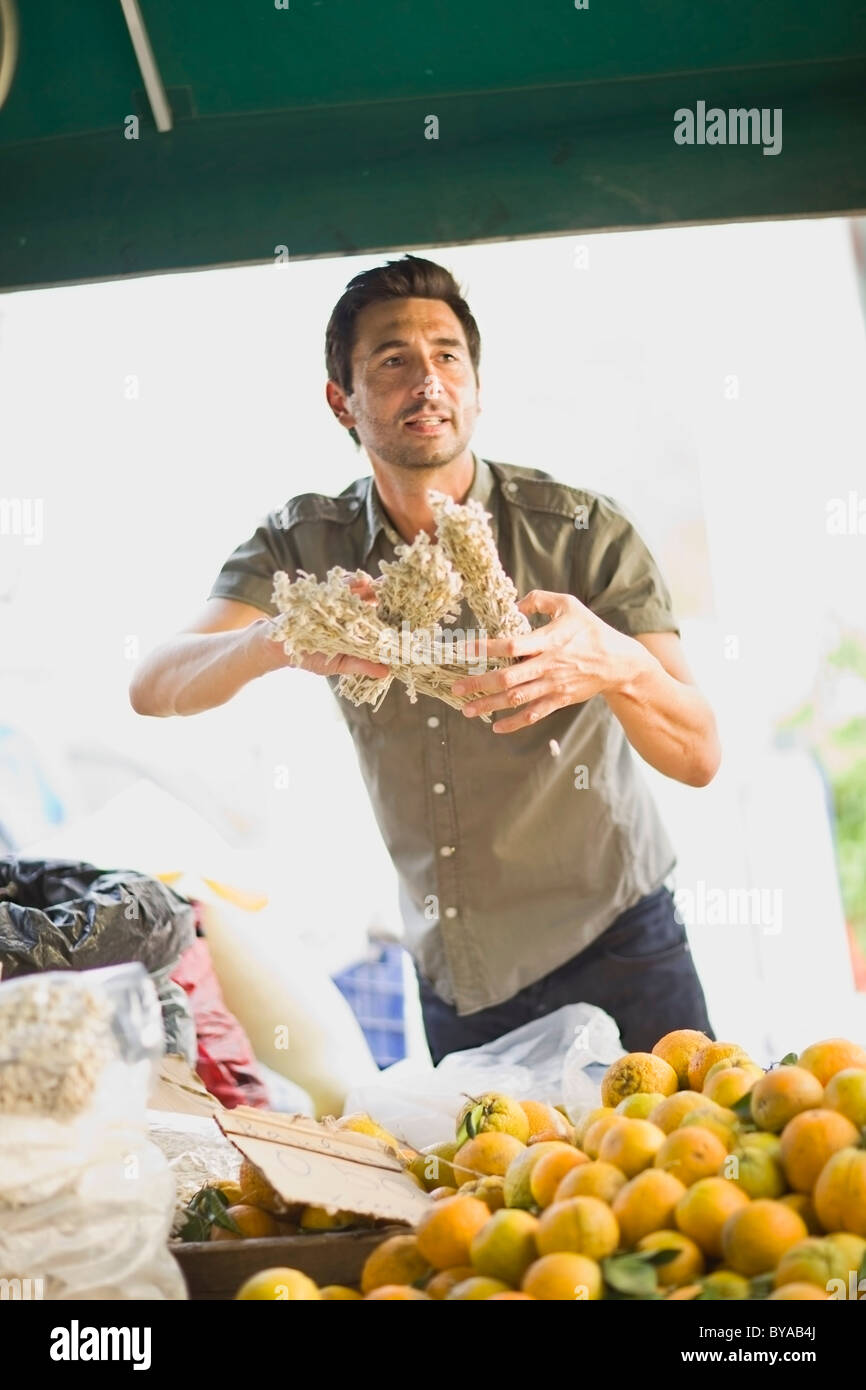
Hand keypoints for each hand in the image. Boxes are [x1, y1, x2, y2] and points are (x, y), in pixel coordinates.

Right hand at [251, 573, 388, 680]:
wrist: (278, 646)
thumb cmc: (311, 657)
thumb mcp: (339, 664)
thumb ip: (361, 665)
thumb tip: (387, 672)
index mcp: (357, 629)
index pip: (380, 620)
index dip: (393, 615)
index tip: (408, 612)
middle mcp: (349, 613)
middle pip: (371, 600)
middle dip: (384, 594)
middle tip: (400, 591)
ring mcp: (337, 602)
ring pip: (358, 590)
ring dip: (370, 585)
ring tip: (381, 583)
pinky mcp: (324, 594)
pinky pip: (339, 585)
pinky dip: (350, 582)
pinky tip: (361, 579)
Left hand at [451, 589, 647, 732]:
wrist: (618, 662)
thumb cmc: (591, 630)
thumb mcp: (569, 605)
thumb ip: (540, 600)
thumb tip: (515, 604)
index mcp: (548, 640)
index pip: (512, 644)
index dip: (486, 647)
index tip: (463, 649)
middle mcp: (548, 665)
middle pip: (508, 677)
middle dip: (479, 683)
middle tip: (454, 687)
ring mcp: (553, 685)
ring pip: (516, 699)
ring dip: (490, 705)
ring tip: (466, 709)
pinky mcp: (559, 700)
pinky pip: (533, 715)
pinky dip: (514, 723)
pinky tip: (496, 727)